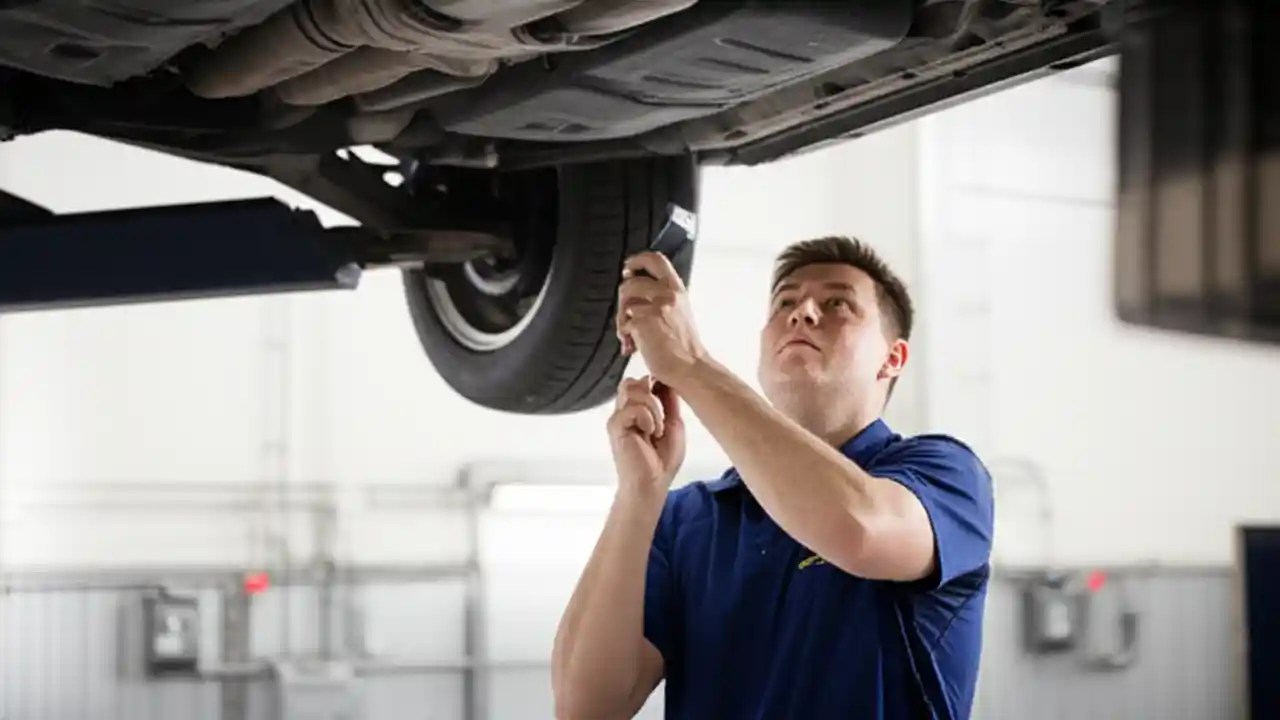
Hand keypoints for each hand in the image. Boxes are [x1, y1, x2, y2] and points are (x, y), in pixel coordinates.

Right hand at [607, 376, 685, 495]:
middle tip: (661, 420)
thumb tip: (665, 380)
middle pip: (634, 381)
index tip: (667, 402)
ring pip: (633, 389)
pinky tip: (649, 433)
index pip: (641, 382)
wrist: (653, 483)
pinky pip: (632, 407)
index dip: (655, 385)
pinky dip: (647, 418)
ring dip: (652, 408)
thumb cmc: (661, 461)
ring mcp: (619, 417)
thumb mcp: (673, 424)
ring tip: (656, 429)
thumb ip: (668, 401)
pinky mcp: (615, 425)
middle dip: (653, 395)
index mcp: (637, 410)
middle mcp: (625, 411)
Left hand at [616, 252, 707, 386]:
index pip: (655, 259)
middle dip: (623, 295)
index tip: (628, 269)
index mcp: (677, 289)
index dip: (636, 261)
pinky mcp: (644, 321)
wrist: (690, 368)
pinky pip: (624, 323)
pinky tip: (633, 346)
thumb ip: (660, 297)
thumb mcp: (678, 312)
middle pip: (631, 279)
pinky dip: (625, 335)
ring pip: (624, 301)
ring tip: (630, 335)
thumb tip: (635, 296)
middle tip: (625, 309)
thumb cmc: (683, 347)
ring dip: (622, 318)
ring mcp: (656, 306)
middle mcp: (668, 293)